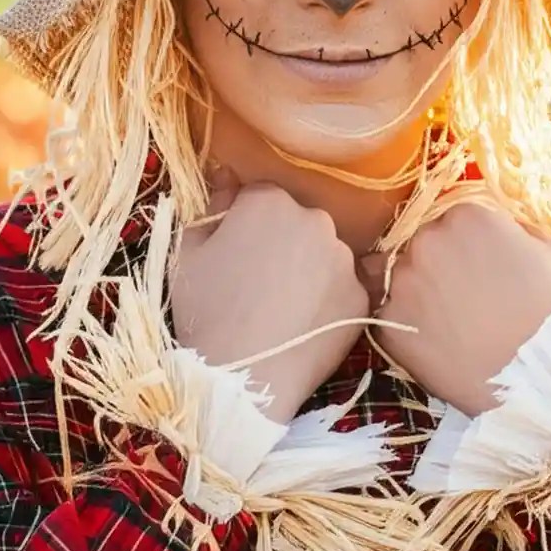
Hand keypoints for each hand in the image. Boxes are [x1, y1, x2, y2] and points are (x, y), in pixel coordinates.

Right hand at [170, 169, 369, 422]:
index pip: (258, 198)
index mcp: (269, 200)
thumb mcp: (188, 252)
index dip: (242, 224)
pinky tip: (303, 322)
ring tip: (281, 307)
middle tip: (257, 283)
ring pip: (323, 253)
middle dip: (280, 242)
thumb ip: (211, 206)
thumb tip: (226, 173)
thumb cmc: (206, 312)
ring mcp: (344, 258)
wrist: (244, 377)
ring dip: (307, 269)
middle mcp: (315, 219)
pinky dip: (327, 299)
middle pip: (296, 222)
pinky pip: (343, 287)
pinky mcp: (362, 295)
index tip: (233, 253)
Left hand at [363, 204, 550, 416]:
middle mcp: (427, 239)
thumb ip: (520, 230)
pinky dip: (404, 322)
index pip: (454, 218)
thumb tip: (504, 230)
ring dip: (418, 290)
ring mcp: (401, 280)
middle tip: (462, 293)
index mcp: (467, 216)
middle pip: (424, 242)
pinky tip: (432, 338)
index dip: (466, 242)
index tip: (477, 263)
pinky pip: (388, 312)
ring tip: (447, 319)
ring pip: (400, 275)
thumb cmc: (549, 315)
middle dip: (440, 262)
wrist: (530, 378)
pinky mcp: (386, 319)